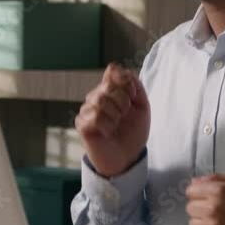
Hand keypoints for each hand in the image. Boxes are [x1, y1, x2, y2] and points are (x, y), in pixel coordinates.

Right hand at [75, 62, 150, 177]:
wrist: (128, 157)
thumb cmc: (133, 132)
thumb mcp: (142, 106)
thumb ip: (135, 86)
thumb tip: (118, 68)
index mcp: (111, 90)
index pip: (113, 71)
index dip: (126, 81)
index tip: (133, 96)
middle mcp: (97, 96)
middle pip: (108, 86)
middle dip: (123, 101)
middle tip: (125, 115)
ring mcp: (88, 110)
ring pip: (100, 100)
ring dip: (116, 115)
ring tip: (116, 125)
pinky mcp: (82, 124)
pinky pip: (95, 116)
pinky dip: (108, 126)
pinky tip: (108, 132)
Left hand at [185, 174, 224, 224]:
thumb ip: (217, 178)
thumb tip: (195, 181)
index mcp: (219, 191)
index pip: (191, 191)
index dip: (199, 193)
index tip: (207, 198)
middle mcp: (212, 209)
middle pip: (190, 208)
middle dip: (200, 208)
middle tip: (216, 211)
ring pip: (193, 224)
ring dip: (203, 223)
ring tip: (219, 223)